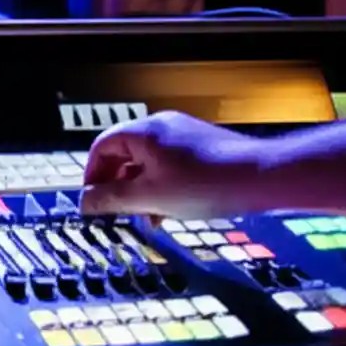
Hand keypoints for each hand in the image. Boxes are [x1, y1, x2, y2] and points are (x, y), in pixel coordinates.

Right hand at [81, 111, 264, 218]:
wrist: (260, 178)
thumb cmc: (205, 183)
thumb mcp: (150, 197)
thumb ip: (112, 199)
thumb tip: (84, 202)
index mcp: (142, 132)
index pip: (100, 148)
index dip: (92, 177)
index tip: (93, 203)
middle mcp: (160, 128)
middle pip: (122, 155)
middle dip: (117, 186)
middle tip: (117, 212)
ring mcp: (181, 136)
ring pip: (146, 164)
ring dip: (140, 191)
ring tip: (147, 217)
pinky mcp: (200, 148)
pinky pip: (167, 167)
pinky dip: (161, 187)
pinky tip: (169, 211)